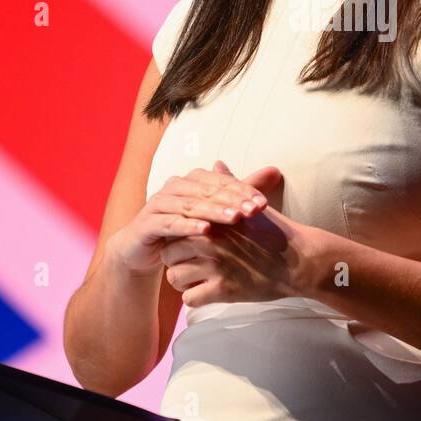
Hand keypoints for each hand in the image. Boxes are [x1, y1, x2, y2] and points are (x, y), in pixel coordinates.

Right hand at [107, 163, 278, 277]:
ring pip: (190, 204)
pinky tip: (205, 230)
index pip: (222, 181)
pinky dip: (187, 225)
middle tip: (254, 210)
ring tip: (235, 218)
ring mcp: (159, 204)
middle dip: (233, 200)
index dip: (243, 190)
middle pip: (208, 191)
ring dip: (214, 211)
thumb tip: (277, 170)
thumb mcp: (214, 213)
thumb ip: (241, 194)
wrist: (143, 249)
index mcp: (192, 180)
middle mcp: (175, 186)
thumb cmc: (184, 229)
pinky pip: (169, 223)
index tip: (264, 204)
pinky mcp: (147, 223)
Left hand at [161, 160, 317, 306]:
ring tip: (196, 279)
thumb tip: (217, 164)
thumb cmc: (275, 230)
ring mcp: (214, 267)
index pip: (174, 228)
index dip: (177, 237)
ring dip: (183, 281)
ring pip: (175, 278)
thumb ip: (229, 185)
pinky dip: (194, 297)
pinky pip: (190, 299)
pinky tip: (206, 291)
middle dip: (176, 260)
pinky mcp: (222, 291)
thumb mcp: (251, 202)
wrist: (298, 260)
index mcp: (212, 219)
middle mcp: (209, 242)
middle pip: (169, 254)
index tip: (187, 243)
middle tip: (190, 263)